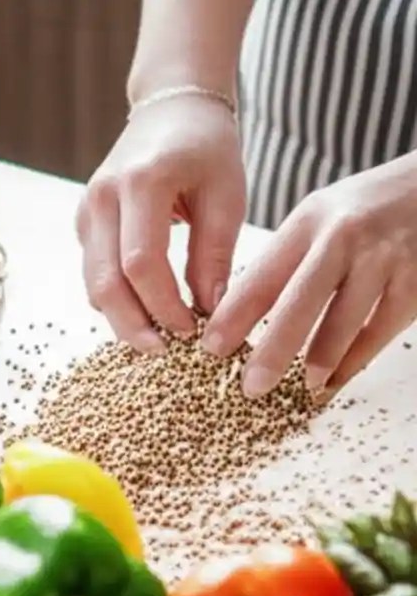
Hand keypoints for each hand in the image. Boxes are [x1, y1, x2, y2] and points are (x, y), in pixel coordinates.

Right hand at [76, 95, 246, 352]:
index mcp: (141, 183)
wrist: (170, 108)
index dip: (163, 305)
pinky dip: (116, 298)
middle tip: (163, 353)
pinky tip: (145, 312)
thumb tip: (211, 312)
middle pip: (104, 281)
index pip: (141, 262)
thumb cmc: (207, 148)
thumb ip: (215, 254)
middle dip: (132, 324)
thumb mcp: (226, 196)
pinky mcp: (84, 222)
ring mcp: (86, 210)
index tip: (191, 330)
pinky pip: (93, 271)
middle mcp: (102, 198)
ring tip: (157, 339)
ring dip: (121, 317)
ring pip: (92, 282)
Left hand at [202, 154, 416, 397]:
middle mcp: (344, 236)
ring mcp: (384, 258)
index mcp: (309, 221)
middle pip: (301, 301)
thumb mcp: (322, 216)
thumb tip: (239, 314)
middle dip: (273, 348)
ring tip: (302, 388)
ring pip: (345, 321)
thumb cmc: (369, 208)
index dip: (234, 315)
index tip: (210, 347)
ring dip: (321, 359)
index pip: (263, 274)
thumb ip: (289, 259)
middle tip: (251, 386)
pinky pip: (381, 329)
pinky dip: (357, 359)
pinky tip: (337, 380)